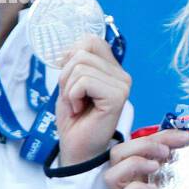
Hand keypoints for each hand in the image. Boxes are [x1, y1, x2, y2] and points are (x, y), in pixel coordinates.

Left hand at [56, 36, 131, 165]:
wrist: (77, 148)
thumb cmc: (74, 118)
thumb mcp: (70, 84)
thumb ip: (75, 63)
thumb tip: (70, 48)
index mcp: (113, 69)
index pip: (91, 40)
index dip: (71, 55)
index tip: (69, 79)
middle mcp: (122, 75)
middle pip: (82, 52)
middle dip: (66, 76)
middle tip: (73, 98)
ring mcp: (122, 86)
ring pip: (80, 67)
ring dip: (69, 89)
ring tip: (77, 105)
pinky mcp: (117, 97)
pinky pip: (84, 82)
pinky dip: (73, 96)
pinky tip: (81, 110)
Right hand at [104, 129, 188, 188]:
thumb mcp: (186, 186)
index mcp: (140, 172)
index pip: (140, 143)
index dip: (162, 134)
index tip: (187, 136)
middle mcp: (129, 183)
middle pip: (117, 152)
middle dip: (144, 143)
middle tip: (168, 152)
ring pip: (111, 173)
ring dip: (134, 162)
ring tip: (158, 166)